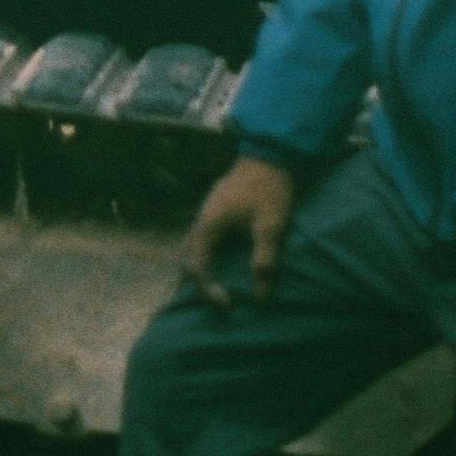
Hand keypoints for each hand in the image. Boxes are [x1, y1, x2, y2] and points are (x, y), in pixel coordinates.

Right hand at [180, 155, 296, 303]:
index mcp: (209, 224)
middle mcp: (201, 219)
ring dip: (199, 270)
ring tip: (216, 288)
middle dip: (197, 284)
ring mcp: (206, 212)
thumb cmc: (268, 189)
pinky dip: (205, 258)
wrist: (269, 152)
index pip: (196, 266)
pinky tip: (221, 265)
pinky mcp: (215, 210)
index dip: (207, 290)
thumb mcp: (270, 227)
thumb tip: (260, 299)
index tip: (228, 303)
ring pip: (191, 248)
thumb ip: (264, 262)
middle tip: (219, 301)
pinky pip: (201, 240)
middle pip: (186, 258)